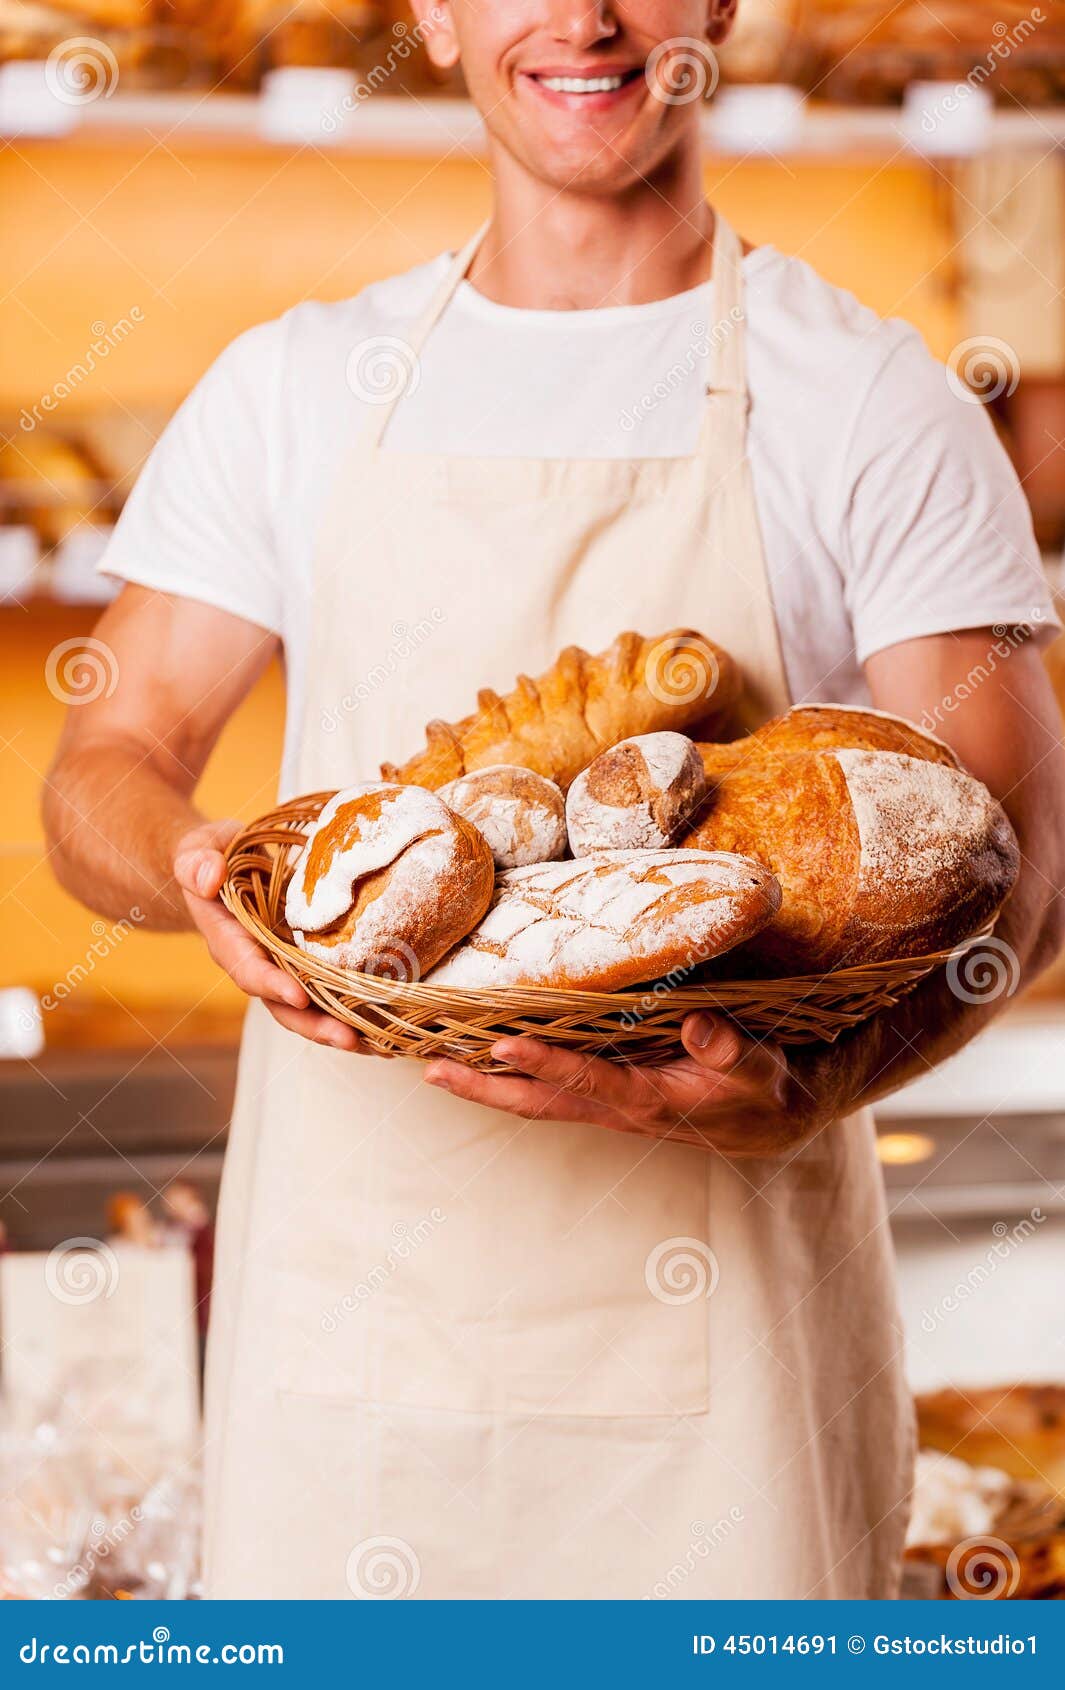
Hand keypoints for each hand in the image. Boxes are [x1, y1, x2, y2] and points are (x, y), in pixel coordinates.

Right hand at [173, 819, 361, 1051]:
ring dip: (341, 1028)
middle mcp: (258, 963)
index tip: (298, 995)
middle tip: (348, 1039)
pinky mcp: (309, 961)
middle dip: (315, 1025)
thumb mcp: (197, 850)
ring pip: (312, 1008)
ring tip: (379, 1044)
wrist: (224, 866)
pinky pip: (331, 990)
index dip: (271, 984)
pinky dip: (357, 1009)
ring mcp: (286, 967)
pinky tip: (389, 1024)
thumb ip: (197, 863)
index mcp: (229, 942)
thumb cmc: (211, 856)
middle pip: (284, 1005)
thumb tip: (211, 877)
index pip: (248, 969)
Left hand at [424, 1013, 824, 1158]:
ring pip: (535, 1101)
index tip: (499, 1044)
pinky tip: (488, 1059)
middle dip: (482, 1088)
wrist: (773, 1120)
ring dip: (485, 1087)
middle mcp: (617, 1109)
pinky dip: (513, 1079)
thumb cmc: (765, 1088)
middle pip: (536, 1103)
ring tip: (435, 1065)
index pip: (585, 1080)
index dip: (542, 1063)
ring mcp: (608, 1107)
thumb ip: (729, 1048)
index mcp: (648, 1101)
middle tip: (429, 1070)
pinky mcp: (609, 1098)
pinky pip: (549, 1092)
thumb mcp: (760, 1067)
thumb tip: (696, 1021)